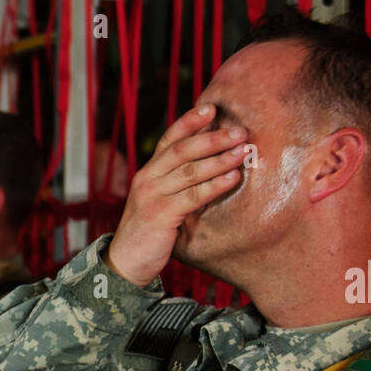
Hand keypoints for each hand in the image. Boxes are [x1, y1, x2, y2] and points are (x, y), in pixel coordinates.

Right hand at [105, 103, 248, 287]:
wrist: (126, 263)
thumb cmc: (150, 233)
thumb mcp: (160, 201)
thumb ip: (178, 184)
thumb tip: (213, 166)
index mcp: (148, 173)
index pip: (169, 139)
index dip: (189, 121)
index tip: (211, 107)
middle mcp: (147, 179)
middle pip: (182, 150)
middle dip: (213, 138)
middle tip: (240, 131)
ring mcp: (152, 196)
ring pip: (189, 171)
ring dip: (219, 159)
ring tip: (243, 151)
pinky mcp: (160, 215)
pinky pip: (192, 196)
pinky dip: (215, 185)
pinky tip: (233, 178)